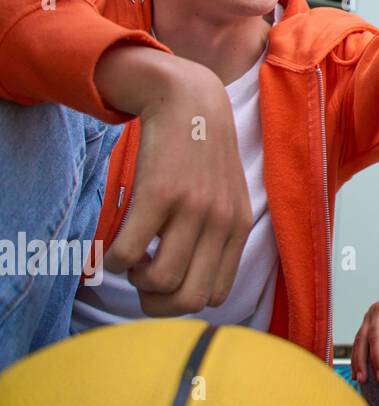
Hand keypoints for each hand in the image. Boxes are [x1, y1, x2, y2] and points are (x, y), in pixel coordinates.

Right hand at [93, 46, 252, 315]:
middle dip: (156, 304)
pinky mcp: (158, 194)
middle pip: (188, 301)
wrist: (189, 100)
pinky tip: (118, 240)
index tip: (166, 279)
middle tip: (141, 277)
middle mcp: (220, 222)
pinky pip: (126, 255)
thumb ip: (218, 237)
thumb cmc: (201, 155)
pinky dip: (113, 260)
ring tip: (133, 255)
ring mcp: (191, 209)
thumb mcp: (226, 197)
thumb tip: (191, 287)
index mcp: (238, 228)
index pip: (216, 298)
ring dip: (134, 281)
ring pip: (158, 283)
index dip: (183, 300)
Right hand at [351, 277, 378, 383]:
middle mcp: (378, 309)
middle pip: (374, 336)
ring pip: (361, 340)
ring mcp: (370, 317)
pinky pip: (358, 343)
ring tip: (363, 381)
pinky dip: (356, 359)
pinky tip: (356, 375)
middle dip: (377, 358)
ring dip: (361, 361)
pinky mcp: (366, 324)